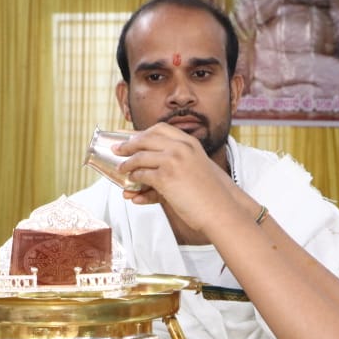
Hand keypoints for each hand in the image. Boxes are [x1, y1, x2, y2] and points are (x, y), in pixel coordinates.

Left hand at [114, 123, 245, 234]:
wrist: (221, 210)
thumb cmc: (212, 195)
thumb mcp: (198, 168)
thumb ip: (180, 161)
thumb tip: (156, 166)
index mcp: (190, 143)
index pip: (160, 129)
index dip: (142, 133)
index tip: (132, 137)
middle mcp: (181, 147)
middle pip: (146, 138)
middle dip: (128, 144)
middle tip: (117, 149)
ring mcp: (173, 160)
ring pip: (140, 156)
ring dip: (127, 163)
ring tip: (121, 169)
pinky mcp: (165, 177)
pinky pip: (142, 175)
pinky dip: (134, 179)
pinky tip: (132, 184)